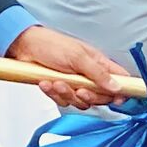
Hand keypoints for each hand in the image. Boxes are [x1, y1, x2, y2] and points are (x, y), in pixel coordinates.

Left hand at [6, 25, 124, 107]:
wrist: (24, 47)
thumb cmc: (51, 44)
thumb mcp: (78, 57)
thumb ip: (98, 74)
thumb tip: (117, 87)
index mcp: (99, 64)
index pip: (120, 80)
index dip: (122, 92)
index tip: (117, 100)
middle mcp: (90, 76)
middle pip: (102, 97)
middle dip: (89, 97)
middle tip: (80, 90)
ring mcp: (76, 84)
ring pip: (82, 102)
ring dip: (67, 94)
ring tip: (57, 82)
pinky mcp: (62, 90)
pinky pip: (64, 101)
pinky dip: (55, 95)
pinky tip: (47, 83)